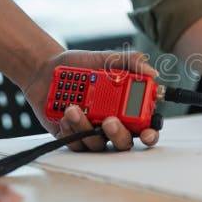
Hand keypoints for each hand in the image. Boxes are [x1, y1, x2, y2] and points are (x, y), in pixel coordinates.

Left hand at [23, 50, 160, 150]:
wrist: (49, 70)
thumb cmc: (82, 65)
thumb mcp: (108, 58)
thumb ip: (132, 62)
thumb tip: (152, 71)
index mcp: (127, 106)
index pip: (145, 126)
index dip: (149, 133)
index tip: (146, 132)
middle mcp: (113, 122)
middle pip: (124, 142)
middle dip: (118, 134)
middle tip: (109, 120)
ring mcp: (93, 131)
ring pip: (97, 143)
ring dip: (86, 128)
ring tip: (74, 109)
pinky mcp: (73, 136)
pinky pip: (75, 142)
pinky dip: (71, 130)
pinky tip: (66, 114)